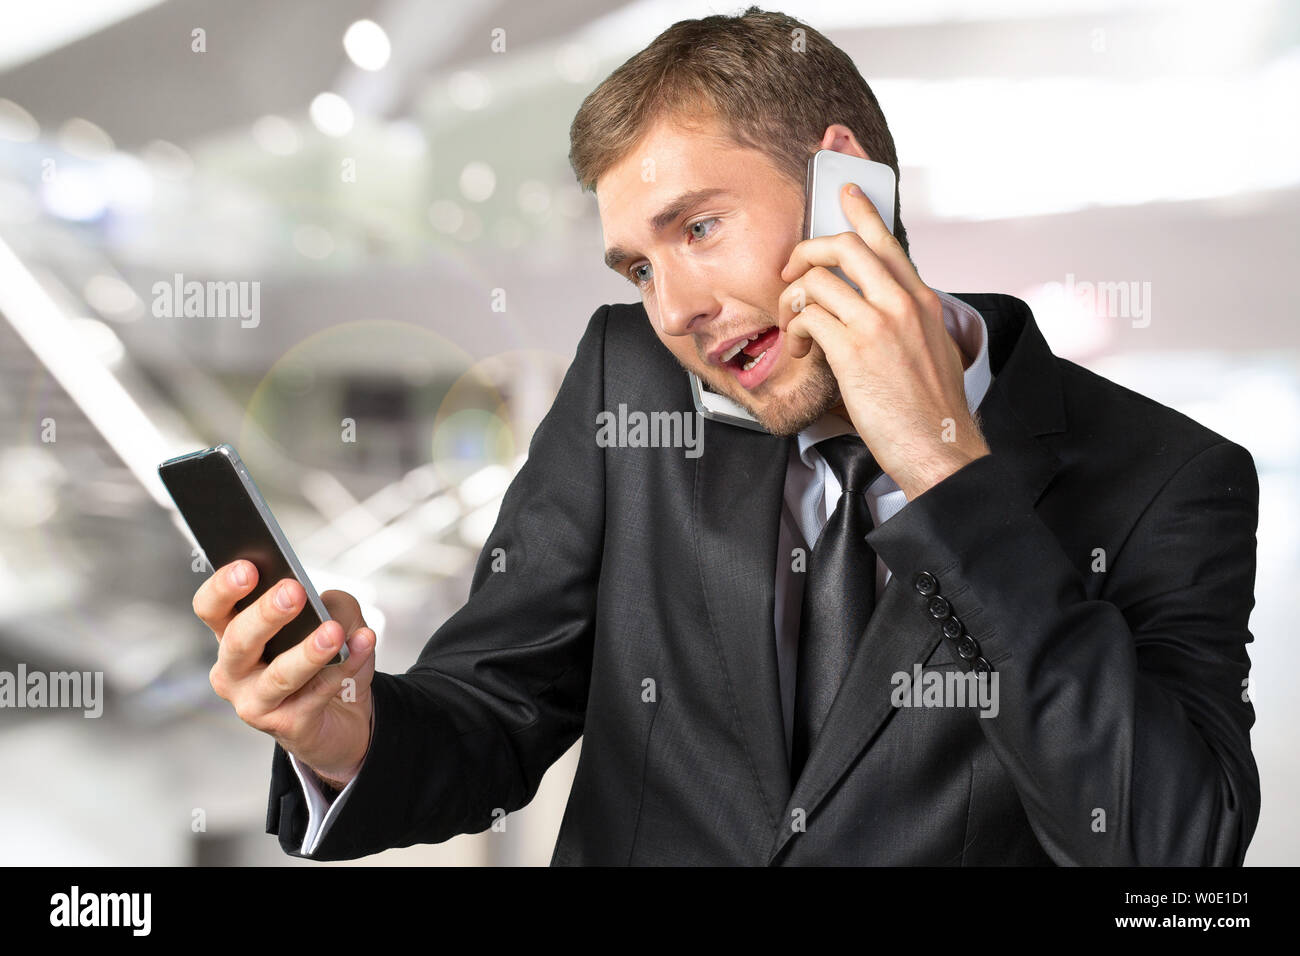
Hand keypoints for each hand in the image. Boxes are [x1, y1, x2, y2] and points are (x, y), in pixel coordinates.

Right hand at [195, 560, 376, 786]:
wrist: (342, 715)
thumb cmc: (325, 657)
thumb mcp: (331, 618)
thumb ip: (328, 603)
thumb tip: (328, 606)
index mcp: (233, 634)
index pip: (212, 608)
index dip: (223, 588)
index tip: (248, 567)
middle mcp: (234, 670)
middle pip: (239, 640)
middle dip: (266, 614)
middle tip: (293, 591)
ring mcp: (256, 702)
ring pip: (279, 675)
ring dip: (308, 651)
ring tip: (333, 632)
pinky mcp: (287, 725)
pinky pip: (318, 693)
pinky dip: (345, 666)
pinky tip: (364, 644)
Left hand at [777, 182, 989, 497]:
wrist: (940, 446)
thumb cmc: (932, 410)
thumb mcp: (934, 350)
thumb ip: (910, 322)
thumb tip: (883, 311)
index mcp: (923, 301)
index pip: (887, 242)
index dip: (862, 212)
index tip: (846, 191)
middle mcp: (902, 303)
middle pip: (844, 247)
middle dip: (807, 252)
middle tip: (791, 273)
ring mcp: (878, 324)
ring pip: (818, 281)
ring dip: (793, 301)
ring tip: (795, 328)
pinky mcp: (853, 350)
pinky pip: (809, 317)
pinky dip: (796, 330)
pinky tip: (802, 349)